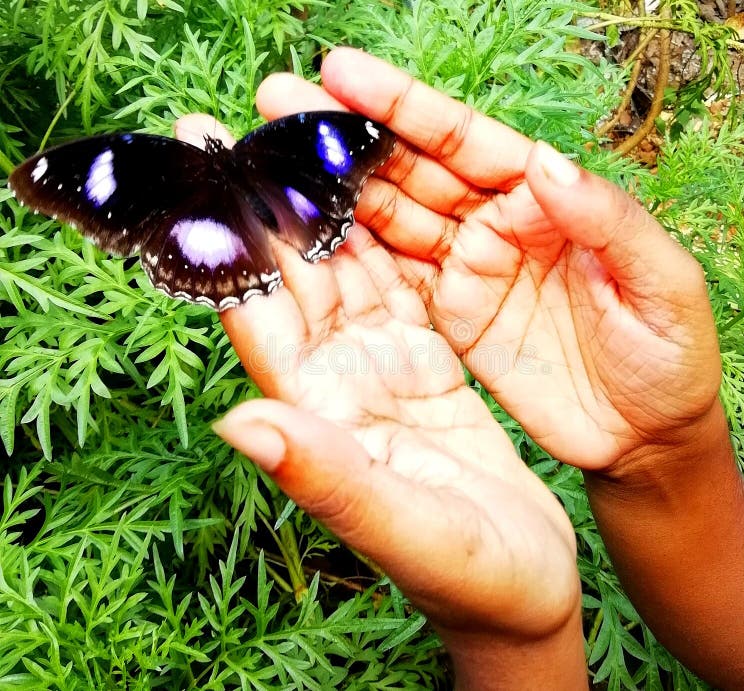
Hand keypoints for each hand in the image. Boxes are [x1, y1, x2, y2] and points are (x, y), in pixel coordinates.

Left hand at [174, 116, 585, 685]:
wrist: (522, 593)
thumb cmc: (472, 578)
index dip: (230, 231)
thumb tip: (240, 427)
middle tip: (258, 107)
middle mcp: (336, 384)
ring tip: (312, 128)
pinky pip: (394, 286)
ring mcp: (378, 371)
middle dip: (272, 190)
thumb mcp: (405, 530)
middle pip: (294, 273)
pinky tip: (374, 191)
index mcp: (321, 416)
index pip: (258, 311)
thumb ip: (325, 480)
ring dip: (324, 201)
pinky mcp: (421, 367)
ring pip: (343, 269)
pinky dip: (383, 236)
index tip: (205, 154)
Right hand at [254, 48, 721, 472]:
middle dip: (345, 137)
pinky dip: (349, 259)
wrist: (646, 434)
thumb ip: (610, 222)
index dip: (404, 109)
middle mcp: (496, 225)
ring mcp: (466, 271)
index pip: (465, 141)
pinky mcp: (449, 318)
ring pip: (390, 220)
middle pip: (411, 170)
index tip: (341, 75)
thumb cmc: (669, 357)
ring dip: (334, 191)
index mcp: (545, 200)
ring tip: (272, 164)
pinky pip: (391, 280)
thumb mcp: (663, 285)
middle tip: (277, 103)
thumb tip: (547, 166)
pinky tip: (304, 239)